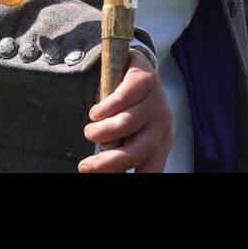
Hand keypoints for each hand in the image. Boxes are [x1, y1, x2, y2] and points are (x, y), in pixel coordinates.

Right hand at [78, 52, 172, 172]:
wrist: (139, 67)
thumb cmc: (130, 109)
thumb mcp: (130, 134)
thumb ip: (121, 152)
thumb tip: (98, 171)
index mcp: (161, 145)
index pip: (152, 171)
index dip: (133, 181)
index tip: (101, 178)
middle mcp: (163, 125)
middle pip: (137, 152)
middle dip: (107, 163)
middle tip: (84, 166)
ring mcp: (156, 102)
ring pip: (125, 124)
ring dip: (100, 132)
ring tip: (90, 132)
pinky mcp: (146, 80)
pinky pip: (122, 99)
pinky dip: (104, 109)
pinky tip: (95, 113)